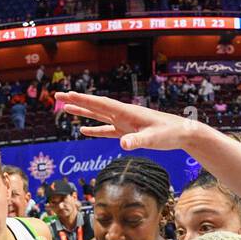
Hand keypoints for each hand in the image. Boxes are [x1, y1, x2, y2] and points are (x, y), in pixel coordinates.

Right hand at [54, 91, 199, 150]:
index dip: (82, 100)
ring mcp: (124, 123)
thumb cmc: (170, 134)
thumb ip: (138, 141)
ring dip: (82, 113)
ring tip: (65, 109)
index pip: (99, 104)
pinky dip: (95, 129)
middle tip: (57, 96)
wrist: (183, 133)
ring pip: (98, 116)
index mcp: (126, 112)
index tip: (65, 95)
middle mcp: (123, 115)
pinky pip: (107, 130)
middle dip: (76, 102)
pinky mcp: (128, 132)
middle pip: (95, 106)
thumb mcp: (154, 139)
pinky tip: (85, 130)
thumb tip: (122, 144)